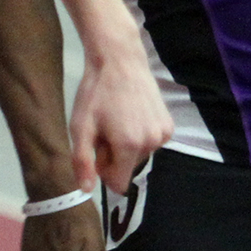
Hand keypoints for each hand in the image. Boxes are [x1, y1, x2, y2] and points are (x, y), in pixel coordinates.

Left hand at [69, 49, 172, 193]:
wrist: (120, 60)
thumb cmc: (96, 92)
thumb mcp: (80, 127)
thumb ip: (82, 162)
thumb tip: (85, 190)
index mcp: (130, 145)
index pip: (118, 183)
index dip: (103, 171)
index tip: (97, 149)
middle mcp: (152, 143)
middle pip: (128, 168)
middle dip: (114, 155)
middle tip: (105, 128)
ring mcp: (163, 134)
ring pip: (139, 156)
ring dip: (126, 145)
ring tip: (118, 119)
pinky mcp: (169, 126)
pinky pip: (150, 143)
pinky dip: (139, 135)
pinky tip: (131, 115)